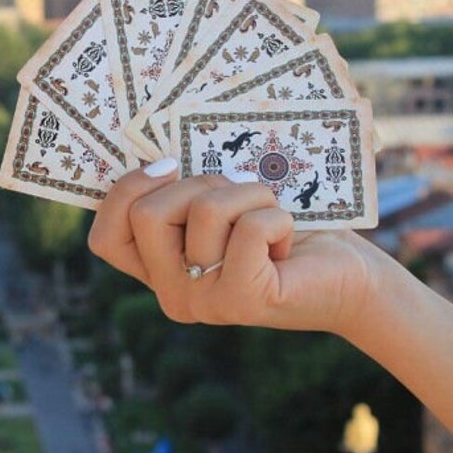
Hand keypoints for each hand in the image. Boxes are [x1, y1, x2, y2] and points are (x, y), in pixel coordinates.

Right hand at [88, 162, 389, 334]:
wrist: (348, 276)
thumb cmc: (283, 229)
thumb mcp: (221, 206)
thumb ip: (184, 194)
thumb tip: (157, 149)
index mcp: (159, 272)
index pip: (104, 239)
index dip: (125, 193)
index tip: (169, 167)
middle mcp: (171, 295)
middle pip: (147, 214)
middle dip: (198, 183)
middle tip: (236, 194)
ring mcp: (204, 302)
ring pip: (203, 212)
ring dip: (248, 194)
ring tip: (270, 214)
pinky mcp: (243, 301)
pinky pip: (248, 228)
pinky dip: (276, 215)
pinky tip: (288, 240)